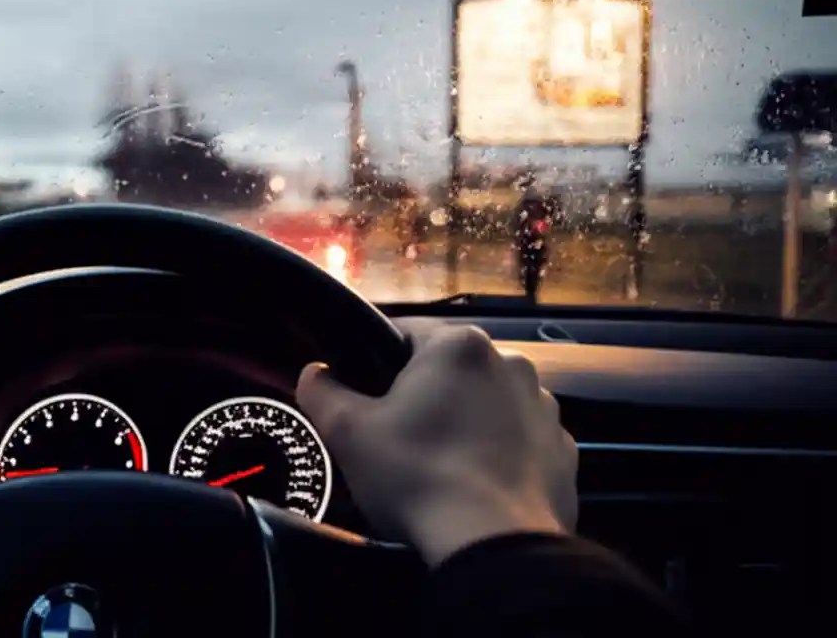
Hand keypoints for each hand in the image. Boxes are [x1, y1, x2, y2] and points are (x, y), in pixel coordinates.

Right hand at [296, 319, 576, 564]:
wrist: (494, 545)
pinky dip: (500, 459)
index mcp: (460, 345)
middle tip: (397, 440)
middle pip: (451, 372)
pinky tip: (476, 489)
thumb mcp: (349, 433)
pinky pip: (521, 445)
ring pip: (489, 407)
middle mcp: (512, 364)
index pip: (407, 334)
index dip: (379, 365)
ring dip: (466, 425)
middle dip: (426, 398)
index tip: (367, 402)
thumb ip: (322, 391)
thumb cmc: (417, 476)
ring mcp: (545, 410)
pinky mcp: (564, 453)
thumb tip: (313, 373)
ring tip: (439, 469)